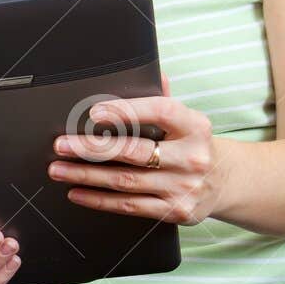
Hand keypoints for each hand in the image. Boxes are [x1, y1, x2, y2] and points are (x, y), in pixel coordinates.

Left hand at [50, 75, 220, 224]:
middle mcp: (192, 157)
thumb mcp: (187, 120)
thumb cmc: (193, 144)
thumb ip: (163, 99)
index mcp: (195, 126)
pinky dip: (99, 199)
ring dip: (86, 175)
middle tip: (61, 144)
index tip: (94, 112)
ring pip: (126, 181)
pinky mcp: (176, 211)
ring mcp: (184, 187)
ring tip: (58, 169)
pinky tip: (77, 192)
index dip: (126, 110)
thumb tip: (150, 72)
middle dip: (91, 148)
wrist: (226, 182)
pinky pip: (130, 206)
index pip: (159, 111)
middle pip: (134, 151)